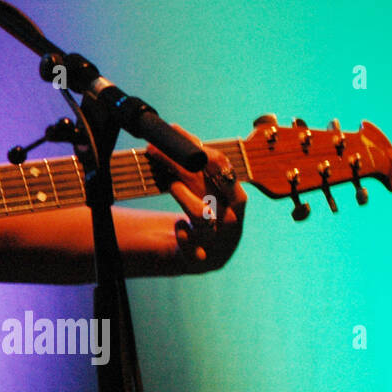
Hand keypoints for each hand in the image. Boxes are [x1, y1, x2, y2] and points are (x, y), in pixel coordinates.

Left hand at [146, 124, 246, 271]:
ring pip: (201, 216)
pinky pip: (190, 246)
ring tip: (173, 186)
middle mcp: (231, 221)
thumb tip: (174, 132)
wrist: (198, 255)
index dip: (206, 155)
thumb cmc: (202, 212)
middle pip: (210, 189)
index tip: (183, 138)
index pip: (226, 173)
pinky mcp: (200, 258)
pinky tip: (179, 225)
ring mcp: (217, 241)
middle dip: (181, 167)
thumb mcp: (204, 191)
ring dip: (185, 197)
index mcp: (236, 201)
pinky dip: (183, 233)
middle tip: (155, 150)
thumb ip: (195, 166)